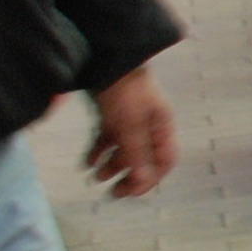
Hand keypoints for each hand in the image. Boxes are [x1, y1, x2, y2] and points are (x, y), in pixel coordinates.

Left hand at [88, 69, 175, 197]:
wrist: (107, 58)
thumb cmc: (126, 90)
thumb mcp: (131, 126)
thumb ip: (136, 154)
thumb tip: (142, 183)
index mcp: (161, 127)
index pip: (164, 160)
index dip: (151, 178)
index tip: (131, 192)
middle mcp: (147, 126)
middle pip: (142, 158)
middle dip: (128, 176)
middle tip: (112, 192)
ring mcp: (129, 120)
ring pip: (123, 150)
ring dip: (110, 166)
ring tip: (95, 176)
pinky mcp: (112, 115)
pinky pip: (107, 139)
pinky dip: (98, 152)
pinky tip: (87, 161)